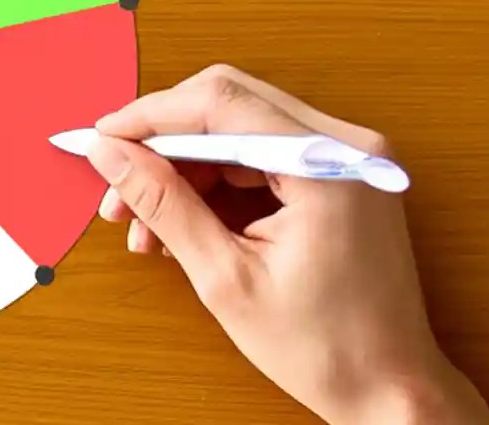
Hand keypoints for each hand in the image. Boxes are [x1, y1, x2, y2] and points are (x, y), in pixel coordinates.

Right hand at [86, 65, 488, 424]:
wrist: (388, 385)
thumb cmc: (324, 346)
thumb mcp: (225, 277)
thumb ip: (163, 204)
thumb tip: (110, 155)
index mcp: (326, 165)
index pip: (219, 103)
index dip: (149, 116)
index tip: (100, 139)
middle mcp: (345, 144)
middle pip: (226, 104)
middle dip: (161, 143)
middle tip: (116, 186)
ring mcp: (344, 155)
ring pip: (235, 127)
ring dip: (182, 166)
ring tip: (142, 221)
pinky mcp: (336, 172)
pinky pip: (257, 152)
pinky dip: (213, 180)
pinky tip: (180, 221)